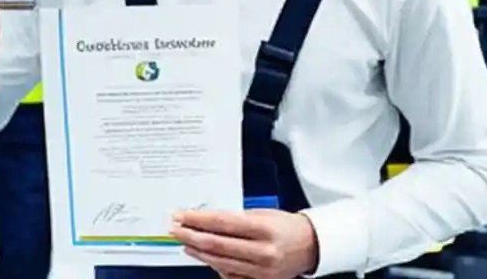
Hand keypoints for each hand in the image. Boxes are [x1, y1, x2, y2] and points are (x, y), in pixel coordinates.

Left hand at [170, 208, 318, 278]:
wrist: (312, 246)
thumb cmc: (289, 227)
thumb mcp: (265, 214)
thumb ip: (238, 218)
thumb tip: (208, 220)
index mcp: (264, 229)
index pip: (221, 223)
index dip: (197, 220)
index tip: (181, 216)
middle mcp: (262, 251)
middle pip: (216, 245)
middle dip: (190, 236)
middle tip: (175, 229)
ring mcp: (260, 270)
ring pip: (219, 262)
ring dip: (198, 252)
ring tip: (185, 242)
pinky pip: (230, 274)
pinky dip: (214, 265)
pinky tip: (205, 256)